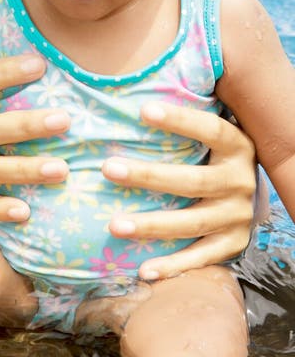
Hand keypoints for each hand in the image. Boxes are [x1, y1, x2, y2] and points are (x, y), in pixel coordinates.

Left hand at [102, 101, 257, 279]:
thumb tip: (138, 86)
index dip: (179, 120)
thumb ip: (188, 111)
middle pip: (192, 181)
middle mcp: (241, 181)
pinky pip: (201, 258)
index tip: (142, 110)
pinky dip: (173, 265)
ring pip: (191, 222)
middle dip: (147, 175)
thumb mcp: (211, 129)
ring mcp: (238, 215)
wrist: (248, 189)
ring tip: (114, 224)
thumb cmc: (212, 150)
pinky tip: (142, 270)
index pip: (210, 129)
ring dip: (151, 225)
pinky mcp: (233, 243)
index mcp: (237, 146)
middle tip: (107, 168)